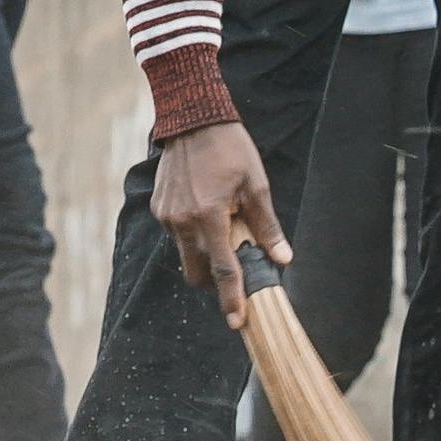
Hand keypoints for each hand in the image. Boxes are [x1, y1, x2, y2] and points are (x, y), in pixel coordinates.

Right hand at [150, 121, 288, 330]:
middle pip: (196, 272)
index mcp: (210, 217)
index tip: (236, 322)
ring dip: (203, 254)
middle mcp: (182, 221)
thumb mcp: (256, 185)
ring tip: (222, 230)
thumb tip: (282, 258)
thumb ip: (266, 226)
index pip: (222, 269)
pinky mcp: (159, 207)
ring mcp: (167, 215)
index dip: (231, 298)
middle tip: (234, 272)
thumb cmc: (230, 149)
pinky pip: (176, 233)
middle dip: (214, 282)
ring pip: (184, 253)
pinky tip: (205, 211)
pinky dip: (192, 234)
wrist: (192, 119)